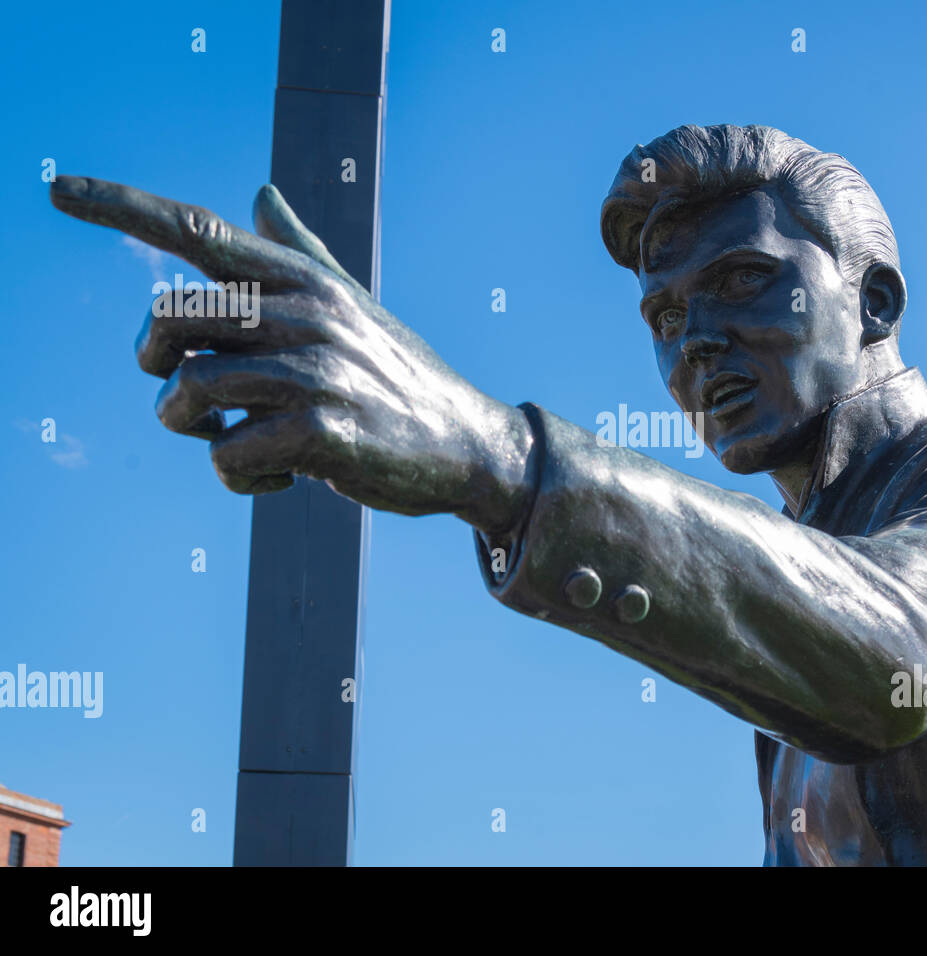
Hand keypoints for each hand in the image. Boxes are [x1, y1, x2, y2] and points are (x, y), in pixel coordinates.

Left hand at [50, 176, 533, 531]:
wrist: (469, 443)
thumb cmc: (399, 375)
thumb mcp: (352, 303)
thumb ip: (299, 251)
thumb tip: (261, 192)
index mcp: (305, 280)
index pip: (200, 232)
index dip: (121, 206)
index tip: (56, 187)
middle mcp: (307, 315)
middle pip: (169, 318)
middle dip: (152, 361)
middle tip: (178, 387)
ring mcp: (316, 373)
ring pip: (189, 391)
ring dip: (192, 427)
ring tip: (230, 438)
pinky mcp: (324, 434)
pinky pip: (226, 454)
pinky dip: (237, 475)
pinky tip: (278, 475)